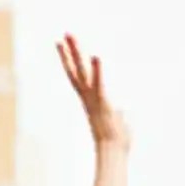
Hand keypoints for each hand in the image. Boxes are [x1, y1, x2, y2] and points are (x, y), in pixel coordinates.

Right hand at [57, 34, 129, 149]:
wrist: (111, 151)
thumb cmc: (114, 138)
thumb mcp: (115, 118)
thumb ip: (116, 108)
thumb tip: (124, 107)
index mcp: (88, 97)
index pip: (75, 74)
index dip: (68, 58)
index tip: (60, 43)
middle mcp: (87, 95)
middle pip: (76, 68)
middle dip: (71, 51)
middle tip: (65, 33)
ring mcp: (94, 97)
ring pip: (82, 71)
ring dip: (77, 52)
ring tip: (71, 36)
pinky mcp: (105, 102)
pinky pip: (101, 83)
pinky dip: (99, 70)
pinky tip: (98, 56)